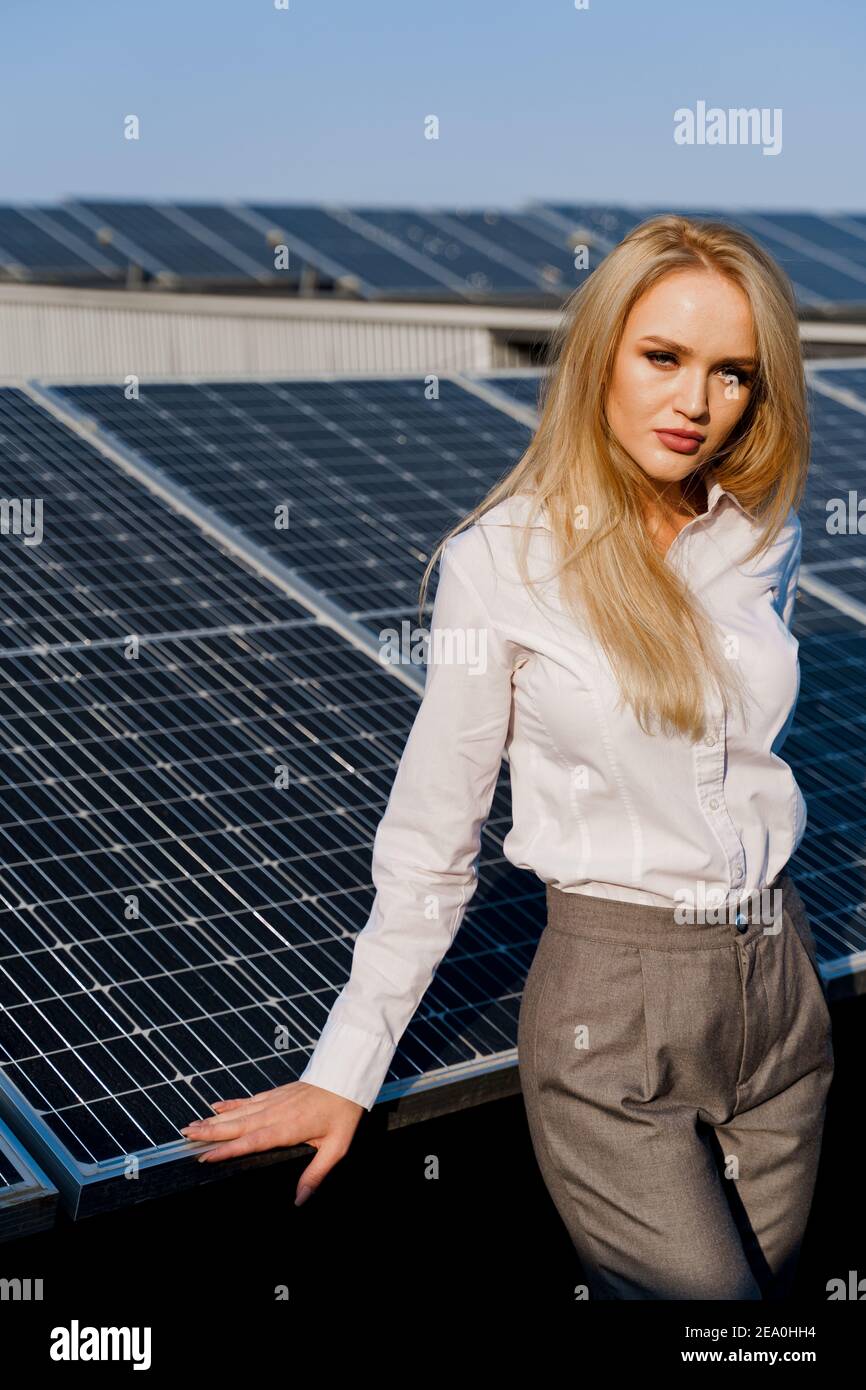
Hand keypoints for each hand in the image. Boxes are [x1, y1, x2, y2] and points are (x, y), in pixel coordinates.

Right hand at [179, 1082, 364, 1204]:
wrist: (346, 1077)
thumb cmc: (343, 1111)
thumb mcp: (337, 1147)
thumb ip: (316, 1174)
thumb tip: (300, 1199)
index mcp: (287, 1128)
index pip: (252, 1142)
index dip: (228, 1150)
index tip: (205, 1156)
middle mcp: (275, 1113)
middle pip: (237, 1126)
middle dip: (209, 1132)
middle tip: (185, 1136)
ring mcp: (273, 1102)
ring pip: (238, 1113)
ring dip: (214, 1120)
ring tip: (192, 1125)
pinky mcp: (276, 1094)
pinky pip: (248, 1100)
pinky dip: (230, 1104)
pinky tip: (216, 1106)